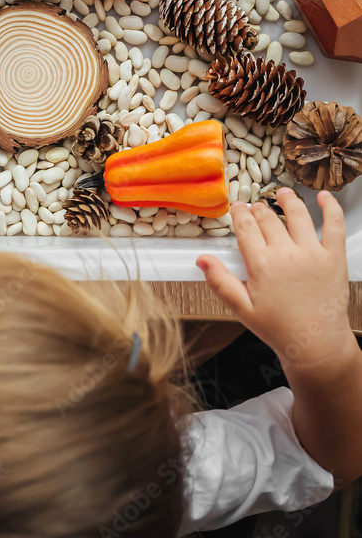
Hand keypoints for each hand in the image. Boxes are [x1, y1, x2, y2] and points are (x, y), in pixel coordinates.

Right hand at [196, 189, 353, 367]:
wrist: (315, 345)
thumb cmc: (279, 329)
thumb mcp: (242, 309)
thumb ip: (220, 281)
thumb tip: (202, 260)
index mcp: (262, 265)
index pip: (246, 228)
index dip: (239, 214)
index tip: (237, 208)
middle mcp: (286, 254)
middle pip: (268, 219)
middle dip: (258, 209)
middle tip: (255, 206)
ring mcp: (312, 252)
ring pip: (297, 214)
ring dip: (288, 199)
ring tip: (282, 193)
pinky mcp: (334, 257)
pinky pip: (333, 224)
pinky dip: (329, 206)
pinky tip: (323, 197)